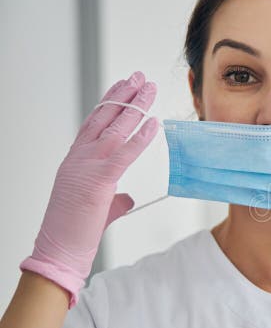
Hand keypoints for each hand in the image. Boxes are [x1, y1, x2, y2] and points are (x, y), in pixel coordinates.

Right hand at [19, 71, 159, 307]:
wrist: (59, 249)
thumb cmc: (74, 230)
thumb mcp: (97, 207)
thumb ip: (113, 197)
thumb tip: (127, 197)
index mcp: (76, 159)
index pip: (94, 122)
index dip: (110, 102)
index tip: (123, 87)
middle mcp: (79, 157)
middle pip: (104, 117)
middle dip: (124, 95)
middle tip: (139, 78)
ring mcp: (87, 166)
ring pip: (114, 128)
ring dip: (135, 107)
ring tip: (148, 90)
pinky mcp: (99, 180)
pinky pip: (124, 152)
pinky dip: (141, 137)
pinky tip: (154, 122)